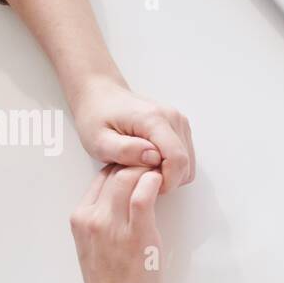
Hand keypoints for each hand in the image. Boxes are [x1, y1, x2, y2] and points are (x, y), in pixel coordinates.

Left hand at [70, 77, 194, 193]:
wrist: (101, 96)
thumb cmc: (96, 117)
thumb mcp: (98, 140)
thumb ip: (124, 150)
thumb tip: (153, 158)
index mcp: (154, 119)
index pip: (178, 159)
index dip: (166, 181)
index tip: (145, 186)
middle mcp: (173, 118)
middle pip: (186, 164)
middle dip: (167, 179)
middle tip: (139, 179)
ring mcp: (179, 122)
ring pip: (187, 163)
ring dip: (169, 174)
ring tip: (142, 169)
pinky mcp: (180, 127)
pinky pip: (184, 157)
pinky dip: (170, 167)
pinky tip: (149, 163)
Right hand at [70, 165, 164, 282]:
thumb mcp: (94, 244)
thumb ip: (103, 219)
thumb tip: (123, 197)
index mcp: (81, 217)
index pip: (101, 175)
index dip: (123, 166)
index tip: (140, 168)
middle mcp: (93, 216)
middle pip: (114, 170)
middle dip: (137, 162)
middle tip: (157, 166)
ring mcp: (113, 224)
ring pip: (128, 176)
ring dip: (148, 169)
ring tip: (162, 174)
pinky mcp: (137, 234)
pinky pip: (144, 195)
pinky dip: (155, 183)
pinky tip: (163, 185)